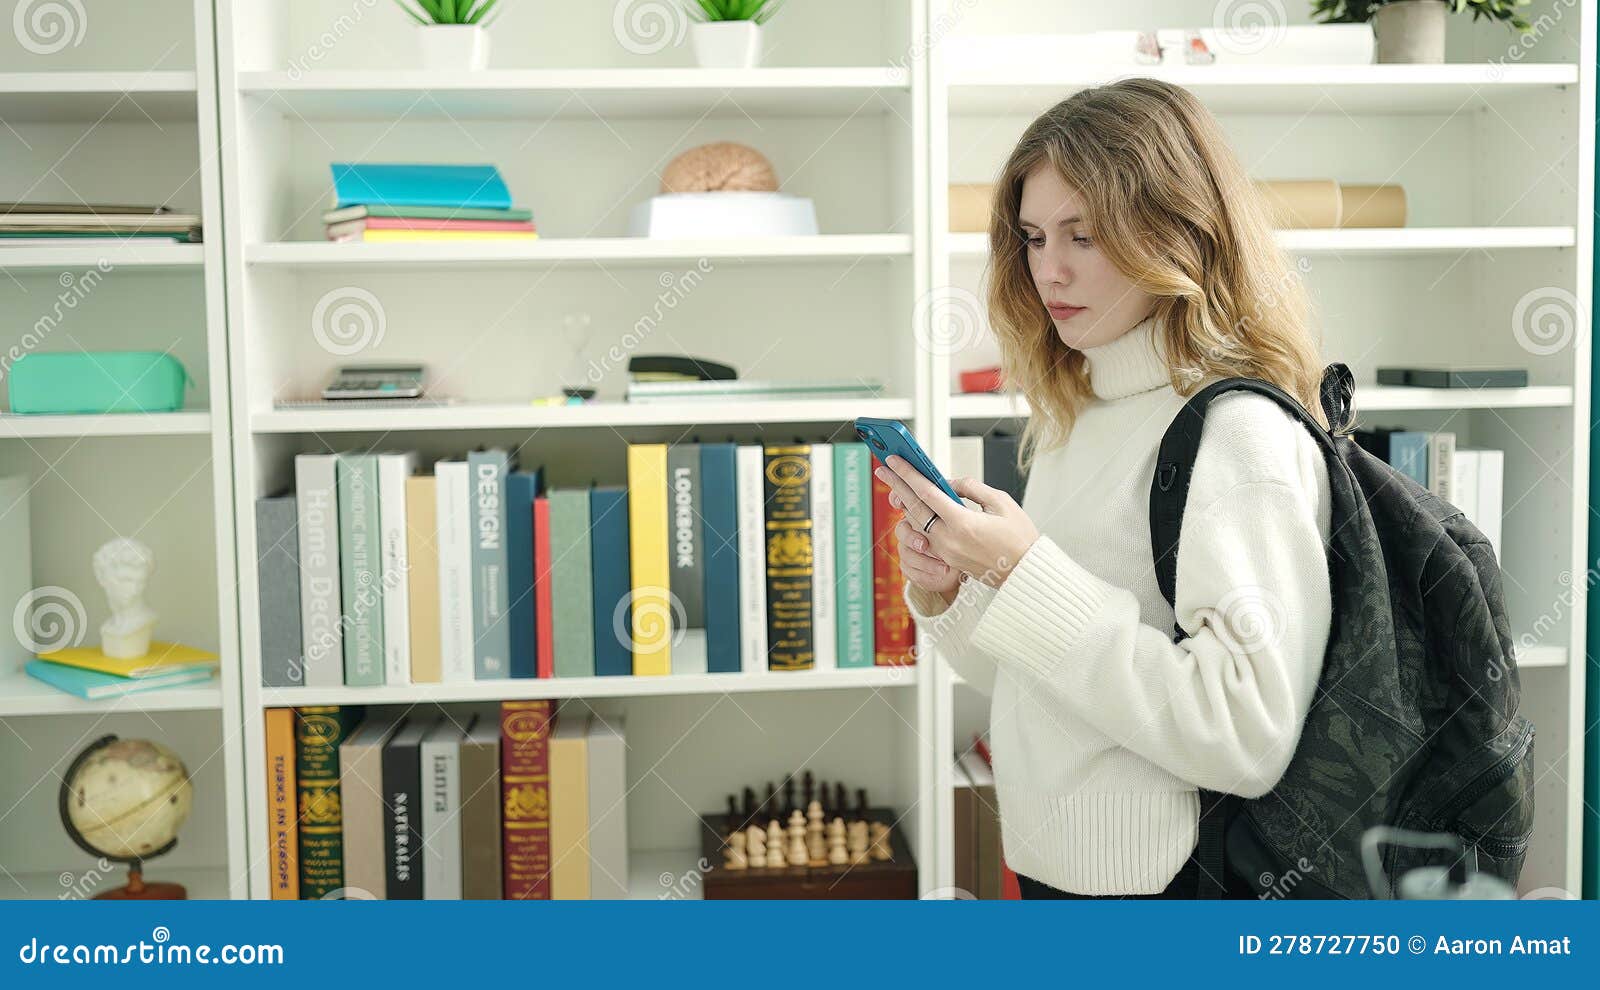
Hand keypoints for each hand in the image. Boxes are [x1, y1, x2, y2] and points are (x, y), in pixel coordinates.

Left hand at [874, 454, 1039, 588]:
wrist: (1024, 574)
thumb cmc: (1019, 538)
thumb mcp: (1001, 503)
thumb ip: (971, 488)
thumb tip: (949, 482)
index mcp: (962, 523)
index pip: (927, 493)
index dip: (908, 474)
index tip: (894, 459)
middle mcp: (948, 539)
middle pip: (914, 507)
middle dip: (896, 485)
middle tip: (882, 468)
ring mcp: (945, 551)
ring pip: (916, 523)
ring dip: (903, 503)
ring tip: (893, 486)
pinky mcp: (947, 559)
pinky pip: (925, 535)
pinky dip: (916, 519)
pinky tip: (911, 508)